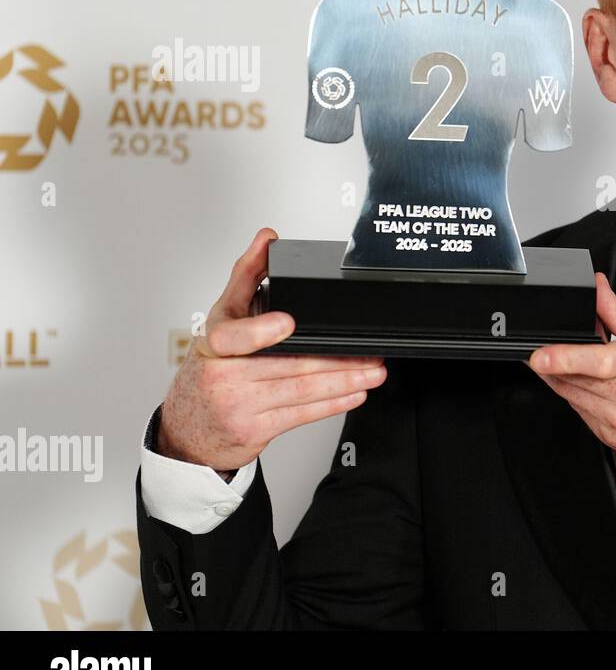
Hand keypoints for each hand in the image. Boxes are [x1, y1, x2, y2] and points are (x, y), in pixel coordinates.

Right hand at [157, 227, 387, 472]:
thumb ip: (245, 278)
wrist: (188, 429)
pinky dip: (331, 405)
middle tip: (369, 351)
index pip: (232, 335)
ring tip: (372, 371)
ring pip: (300, 390)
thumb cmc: (209, 370)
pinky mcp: (253, 430)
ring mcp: (237, 406)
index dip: (261, 329)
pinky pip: (300, 415)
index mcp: (214, 343)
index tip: (288, 322)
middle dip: (335, 358)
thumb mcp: (221, 321)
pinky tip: (353, 394)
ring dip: (344, 381)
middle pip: (287, 364)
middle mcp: (223, 375)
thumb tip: (267, 239)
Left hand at [526, 272, 615, 472]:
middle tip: (546, 349)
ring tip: (567, 364)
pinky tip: (593, 388)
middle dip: (552, 364)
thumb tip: (597, 291)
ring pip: (573, 398)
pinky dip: (579, 399)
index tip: (540, 357)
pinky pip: (584, 416)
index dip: (564, 358)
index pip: (597, 361)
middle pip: (575, 380)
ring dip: (562, 380)